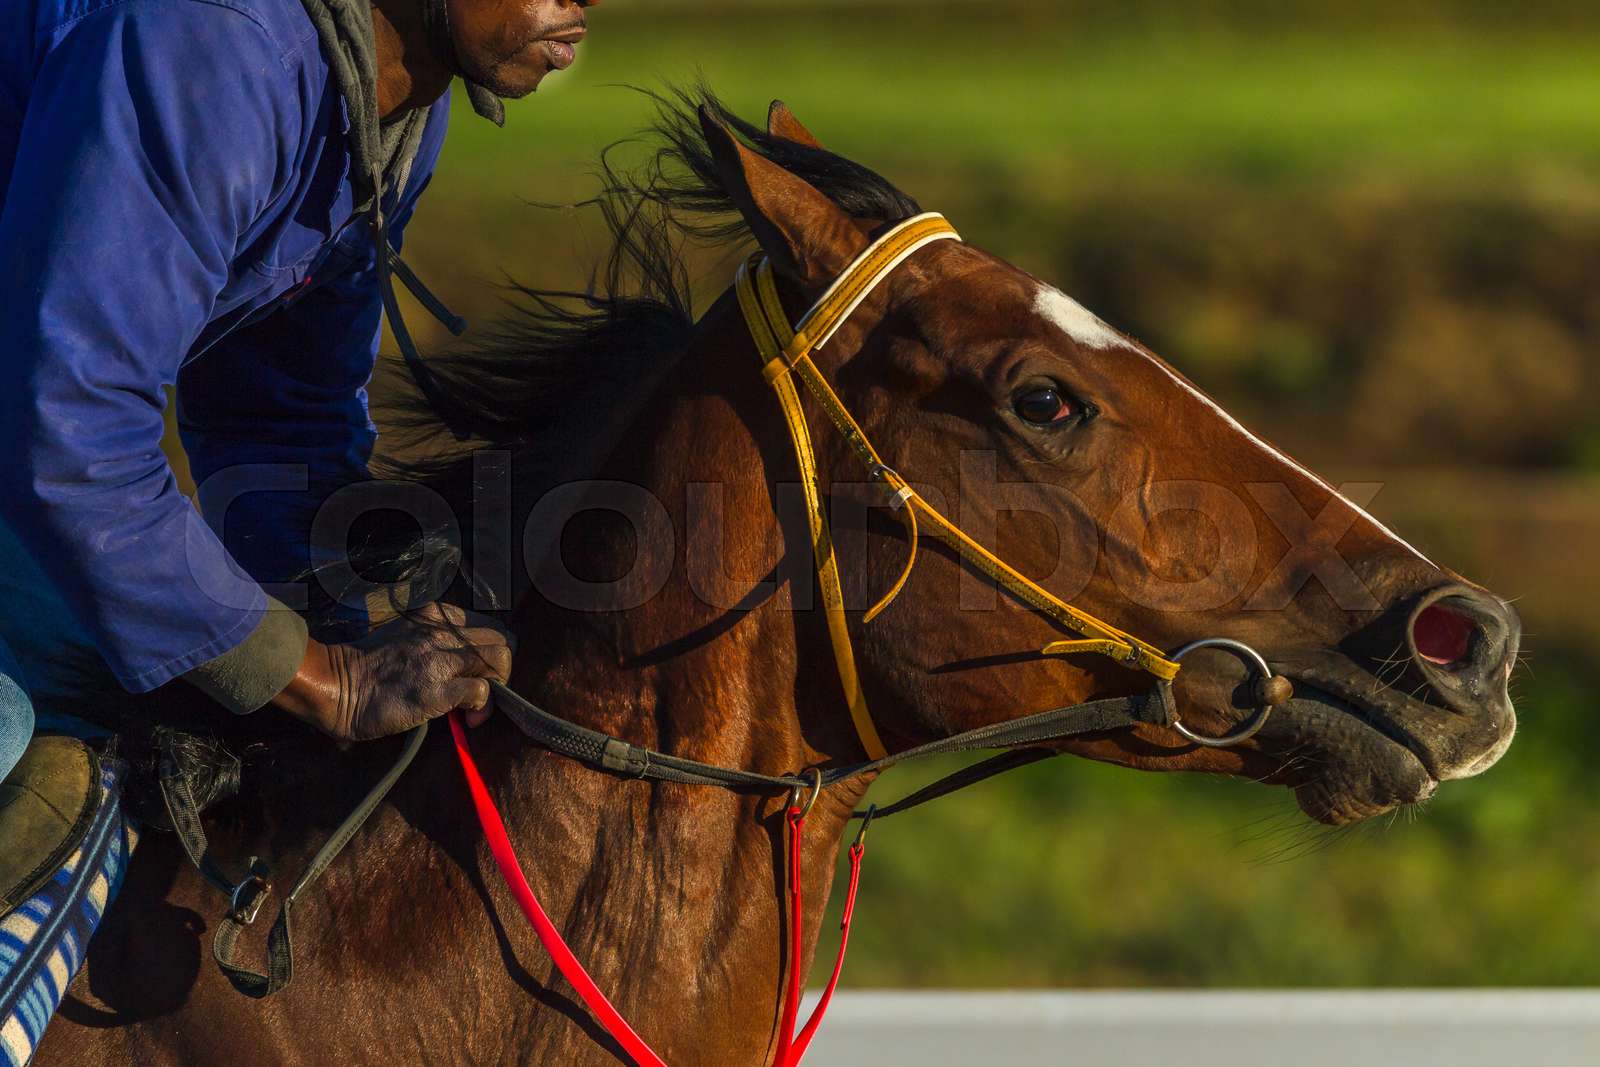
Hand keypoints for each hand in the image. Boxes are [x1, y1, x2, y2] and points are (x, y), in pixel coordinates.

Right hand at [273, 603, 513, 740]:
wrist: (336, 686)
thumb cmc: (367, 666)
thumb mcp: (405, 635)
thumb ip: (436, 641)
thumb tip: (464, 666)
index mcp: (436, 614)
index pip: (488, 625)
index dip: (490, 652)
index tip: (477, 673)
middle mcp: (443, 630)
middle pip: (503, 639)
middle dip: (502, 668)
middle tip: (484, 691)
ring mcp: (441, 657)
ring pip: (501, 659)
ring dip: (498, 687)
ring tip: (476, 707)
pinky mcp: (438, 688)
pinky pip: (483, 692)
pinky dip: (482, 707)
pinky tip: (466, 718)